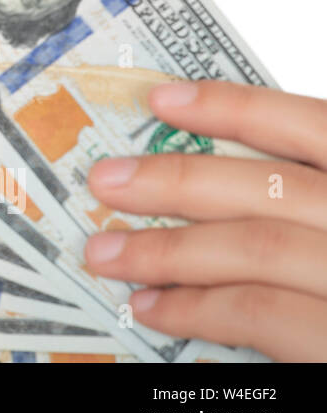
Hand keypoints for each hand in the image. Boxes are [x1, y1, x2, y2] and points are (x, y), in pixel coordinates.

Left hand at [83, 79, 326, 361]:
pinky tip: (152, 307)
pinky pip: (260, 314)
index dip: (235, 106)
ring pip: (255, 247)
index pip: (316, 126)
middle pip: (271, 186)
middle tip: (107, 181)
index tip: (162, 97)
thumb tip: (214, 184)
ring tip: (107, 252)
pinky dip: (196, 308)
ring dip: (167, 249)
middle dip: (176, 179)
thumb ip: (306, 206)